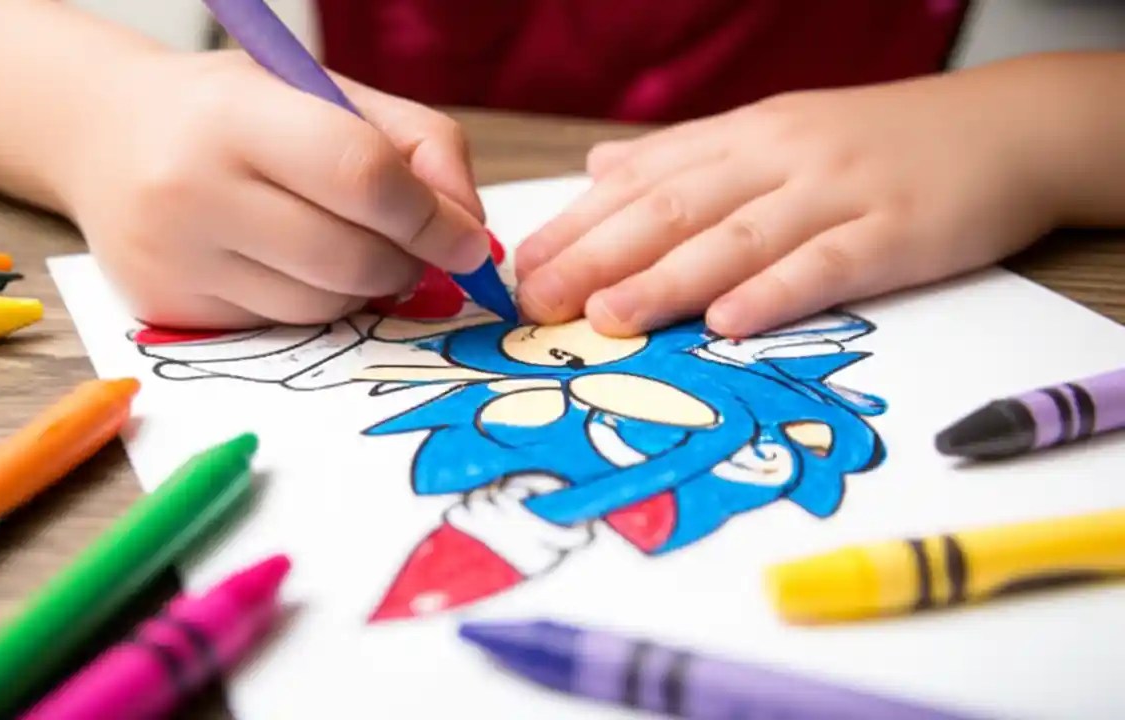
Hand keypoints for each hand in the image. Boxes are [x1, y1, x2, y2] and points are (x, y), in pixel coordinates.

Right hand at [59, 50, 488, 328]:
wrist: (105, 133)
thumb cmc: (235, 110)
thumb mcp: (325, 90)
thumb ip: (419, 143)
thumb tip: (469, 229)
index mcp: (236, 114)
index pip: (361, 175)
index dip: (431, 217)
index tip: (465, 239)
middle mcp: (192, 189)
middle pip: (348, 259)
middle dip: (405, 264)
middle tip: (412, 248)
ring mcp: (174, 258)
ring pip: (320, 308)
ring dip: (362, 290)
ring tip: (345, 246)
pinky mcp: (166, 310)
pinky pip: (279, 330)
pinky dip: (310, 305)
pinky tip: (289, 264)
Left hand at [515, 66, 1059, 337]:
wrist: (1005, 128)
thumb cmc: (878, 143)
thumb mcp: (774, 135)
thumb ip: (687, 160)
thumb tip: (600, 172)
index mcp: (744, 138)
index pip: (642, 182)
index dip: (579, 226)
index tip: (522, 270)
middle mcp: (779, 158)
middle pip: (673, 209)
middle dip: (597, 257)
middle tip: (538, 303)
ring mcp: (838, 191)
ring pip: (737, 235)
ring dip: (667, 279)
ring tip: (607, 317)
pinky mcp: (897, 231)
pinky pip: (829, 263)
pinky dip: (776, 290)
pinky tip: (729, 321)